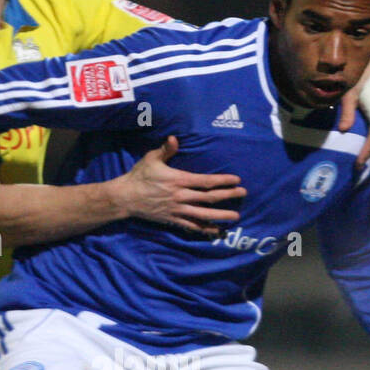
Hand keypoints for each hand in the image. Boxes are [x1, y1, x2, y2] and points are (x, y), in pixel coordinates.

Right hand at [111, 136, 245, 234]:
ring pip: (203, 215)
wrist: (126, 198)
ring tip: (235, 216)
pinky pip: (192, 227)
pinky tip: (217, 231)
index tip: (236, 180)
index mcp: (178, 180)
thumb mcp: (151, 159)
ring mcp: (177, 210)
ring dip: (221, 215)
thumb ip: (165, 150)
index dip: (222, 181)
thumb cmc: (139, 176)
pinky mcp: (173, 220)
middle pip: (209, 198)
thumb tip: (174, 138)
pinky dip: (205, 229)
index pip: (205, 181)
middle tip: (243, 194)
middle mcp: (180, 197)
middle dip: (228, 195)